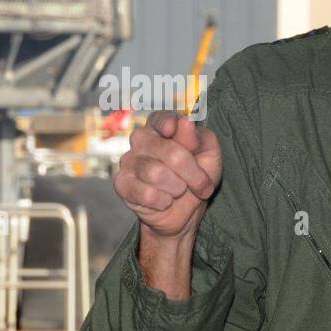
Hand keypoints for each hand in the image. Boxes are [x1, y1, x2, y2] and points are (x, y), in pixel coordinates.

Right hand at [114, 110, 222, 241]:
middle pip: (171, 153)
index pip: (162, 118)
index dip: (171, 126)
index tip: (179, 134)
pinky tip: (164, 200)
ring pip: (156, 174)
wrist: (185, 212)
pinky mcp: (122, 183)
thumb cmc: (196, 176)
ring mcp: (128, 160)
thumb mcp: (209, 155)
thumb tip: (185, 123)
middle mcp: (141, 138)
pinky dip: (163, 202)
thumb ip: (199, 138)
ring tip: (179, 191)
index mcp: (161, 125)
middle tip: (202, 185)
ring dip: (177, 188)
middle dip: (193, 174)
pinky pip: (146, 194)